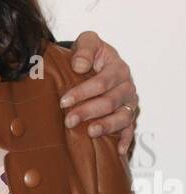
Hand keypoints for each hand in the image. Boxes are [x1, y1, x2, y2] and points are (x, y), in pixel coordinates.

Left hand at [58, 30, 137, 156]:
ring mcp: (128, 103)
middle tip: (69, 120)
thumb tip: (80, 66)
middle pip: (110, 102)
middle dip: (88, 111)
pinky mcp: (128, 116)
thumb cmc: (90, 54)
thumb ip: (85, 48)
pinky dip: (125, 140)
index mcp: (117, 68)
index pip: (102, 82)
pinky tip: (118, 151)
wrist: (96, 63)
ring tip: (90, 132)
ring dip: (106, 126)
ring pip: (122, 117)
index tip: (63, 101)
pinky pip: (130, 130)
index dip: (82, 92)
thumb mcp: (87, 42)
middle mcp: (126, 86)